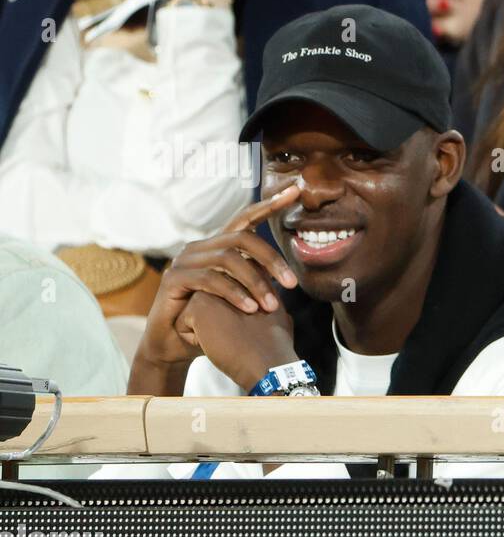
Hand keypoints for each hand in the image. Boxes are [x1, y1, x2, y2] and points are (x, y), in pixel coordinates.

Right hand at [134, 187, 300, 378]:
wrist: (174, 345)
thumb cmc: (212, 321)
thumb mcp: (239, 298)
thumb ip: (256, 282)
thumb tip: (288, 279)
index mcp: (218, 246)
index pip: (247, 219)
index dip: (271, 204)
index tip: (296, 191)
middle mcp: (200, 247)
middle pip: (243, 238)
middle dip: (272, 259)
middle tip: (293, 284)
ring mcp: (184, 261)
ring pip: (228, 258)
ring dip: (255, 282)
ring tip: (272, 306)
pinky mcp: (173, 279)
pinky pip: (209, 280)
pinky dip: (234, 294)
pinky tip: (250, 309)